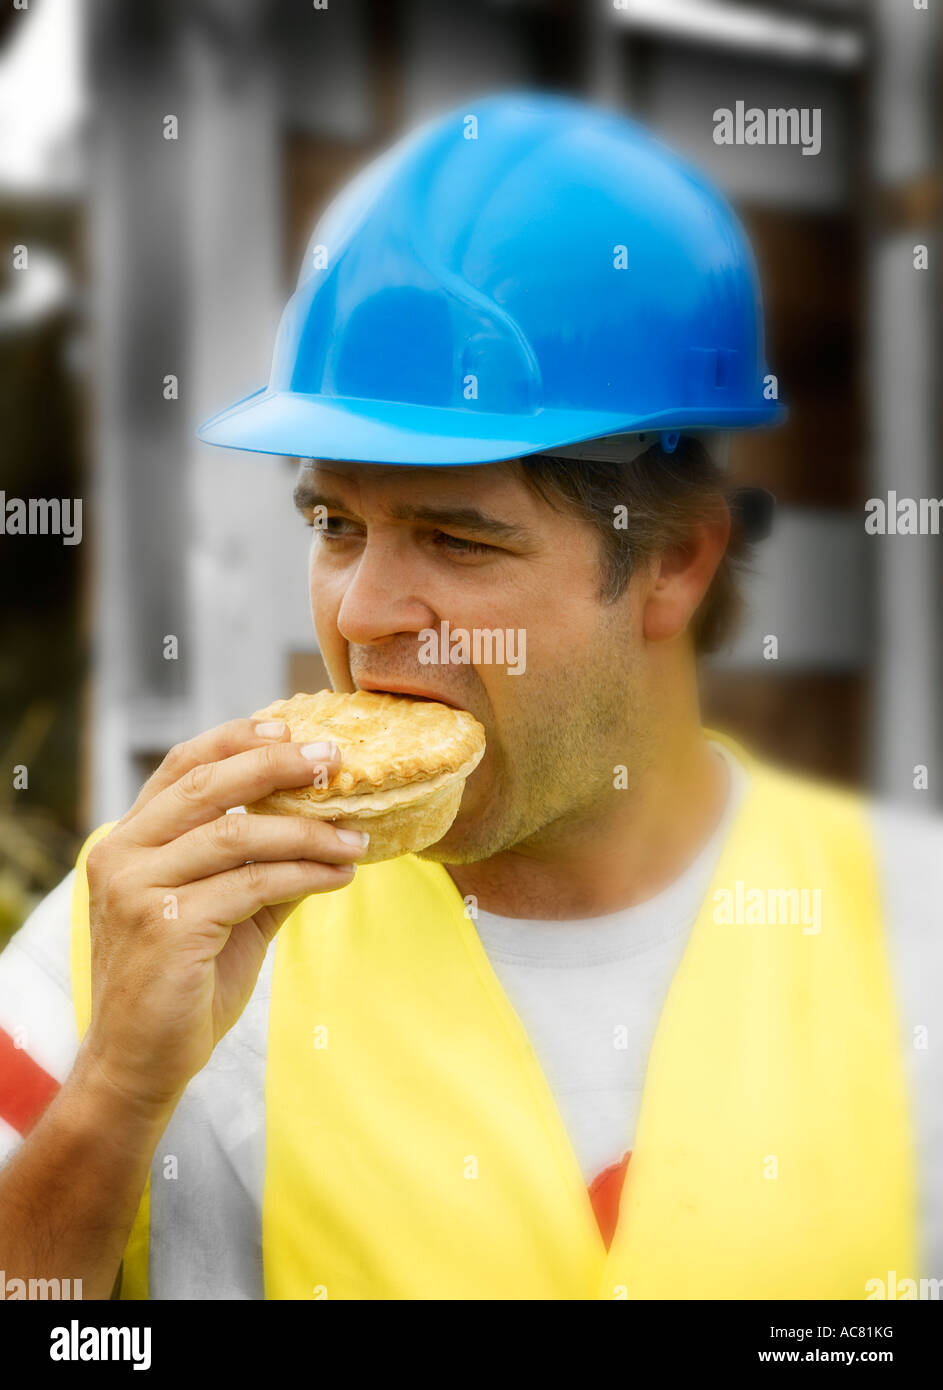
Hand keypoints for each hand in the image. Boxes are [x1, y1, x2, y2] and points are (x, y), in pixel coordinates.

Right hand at [81, 719, 365, 1112]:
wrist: (140, 1063)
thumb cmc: (182, 986)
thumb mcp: (225, 913)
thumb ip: (262, 868)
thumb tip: (328, 830)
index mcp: (129, 841)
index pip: (181, 767)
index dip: (236, 739)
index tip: (290, 727)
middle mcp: (124, 855)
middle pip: (207, 786)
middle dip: (277, 765)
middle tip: (334, 760)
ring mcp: (139, 889)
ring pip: (238, 836)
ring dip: (308, 832)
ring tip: (356, 837)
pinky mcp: (167, 927)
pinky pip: (252, 885)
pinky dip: (304, 874)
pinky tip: (338, 875)